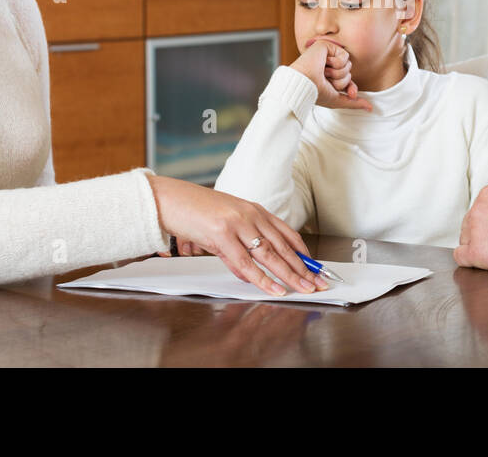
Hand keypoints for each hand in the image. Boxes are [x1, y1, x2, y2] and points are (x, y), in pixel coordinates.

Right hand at [146, 174, 327, 294]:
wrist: (169, 199)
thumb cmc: (195, 211)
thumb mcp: (224, 227)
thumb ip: (239, 250)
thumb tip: (249, 274)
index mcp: (255, 210)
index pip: (287, 233)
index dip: (304, 253)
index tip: (316, 268)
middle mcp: (251, 215)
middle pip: (283, 246)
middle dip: (303, 268)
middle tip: (318, 283)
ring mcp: (238, 224)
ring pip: (270, 255)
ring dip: (289, 275)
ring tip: (303, 289)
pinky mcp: (222, 235)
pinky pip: (247, 263)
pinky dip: (263, 279)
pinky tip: (275, 289)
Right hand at [290, 39, 372, 110]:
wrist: (304, 84)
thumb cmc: (315, 93)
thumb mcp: (337, 100)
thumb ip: (354, 103)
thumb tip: (370, 108)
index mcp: (328, 76)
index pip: (348, 80)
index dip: (351, 87)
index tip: (351, 94)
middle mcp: (328, 66)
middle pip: (349, 73)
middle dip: (341, 81)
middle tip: (326, 81)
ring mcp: (327, 55)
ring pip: (348, 65)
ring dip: (337, 73)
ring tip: (323, 72)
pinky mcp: (326, 46)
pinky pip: (344, 56)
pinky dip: (336, 63)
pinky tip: (324, 63)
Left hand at [453, 184, 487, 273]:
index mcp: (487, 194)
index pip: (477, 212)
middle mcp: (477, 208)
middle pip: (469, 227)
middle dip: (482, 237)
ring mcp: (475, 230)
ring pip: (465, 241)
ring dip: (479, 248)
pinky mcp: (476, 251)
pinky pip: (460, 257)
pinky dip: (470, 261)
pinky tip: (485, 262)